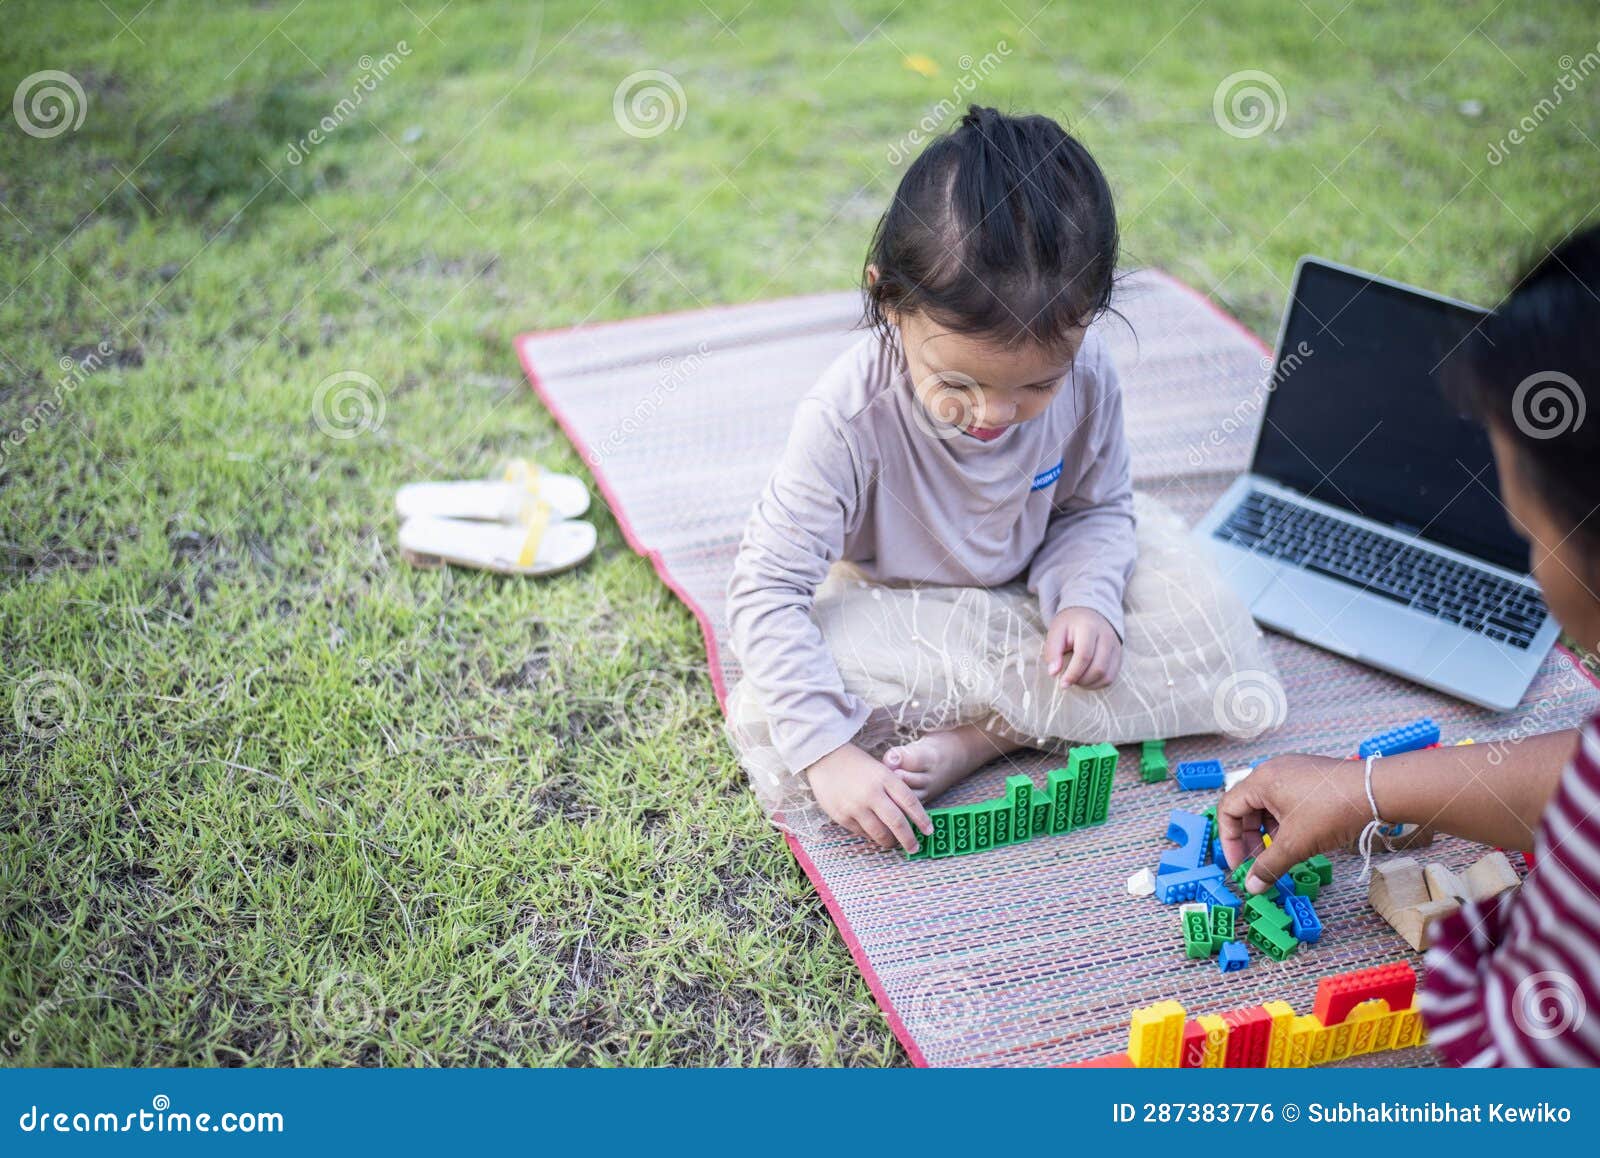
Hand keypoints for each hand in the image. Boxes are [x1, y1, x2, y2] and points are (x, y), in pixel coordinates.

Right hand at [806, 742, 933, 853]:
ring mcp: (855, 806)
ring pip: (880, 833)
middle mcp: (871, 793)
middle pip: (897, 823)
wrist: (825, 758)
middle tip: (915, 848)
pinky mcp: (842, 816)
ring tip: (894, 843)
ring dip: (890, 842)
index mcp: (885, 778)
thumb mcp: (880, 770)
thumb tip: (910, 816)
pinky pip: (863, 833)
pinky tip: (875, 833)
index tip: (929, 831)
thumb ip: (894, 790)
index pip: (910, 802)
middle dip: (909, 839)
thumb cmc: (857, 764)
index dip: (922, 819)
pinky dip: (872, 836)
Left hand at [1043, 606, 1121, 689]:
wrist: (1090, 613)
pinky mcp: (1119, 656)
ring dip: (1089, 684)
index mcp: (1089, 628)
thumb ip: (1052, 651)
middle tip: (1068, 680)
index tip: (1062, 684)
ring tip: (1076, 679)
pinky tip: (1086, 680)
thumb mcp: (1056, 632)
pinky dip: (1097, 684)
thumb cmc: (1070, 625)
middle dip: (1081, 680)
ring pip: (1106, 676)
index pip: (1084, 656)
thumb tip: (1053, 673)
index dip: (1073, 673)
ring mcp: (1116, 647)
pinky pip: (1111, 677)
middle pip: (1098, 668)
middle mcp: (1106, 637)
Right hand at [1217, 754, 1369, 892]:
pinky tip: (1300, 838)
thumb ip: (1269, 866)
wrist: (1377, 791)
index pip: (1228, 809)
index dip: (1229, 840)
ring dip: (1269, 832)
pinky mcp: (1311, 776)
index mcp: (1261, 780)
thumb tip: (1252, 886)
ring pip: (1268, 805)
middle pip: (1247, 807)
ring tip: (1283, 853)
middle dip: (1251, 838)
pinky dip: (1286, 821)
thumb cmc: (1333, 810)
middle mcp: (1273, 770)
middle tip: (1259, 862)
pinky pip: (1287, 799)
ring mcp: (1293, 770)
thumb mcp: (1296, 844)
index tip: (1240, 864)